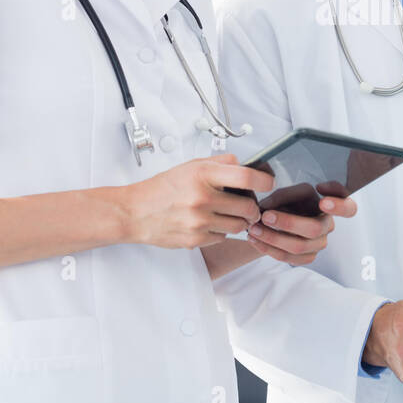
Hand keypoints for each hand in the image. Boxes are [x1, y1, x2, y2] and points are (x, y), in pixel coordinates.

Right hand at [118, 154, 271, 248]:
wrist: (135, 212)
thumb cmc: (162, 188)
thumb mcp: (190, 165)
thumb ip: (219, 163)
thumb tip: (244, 164)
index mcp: (202, 175)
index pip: (246, 177)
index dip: (264, 181)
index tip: (268, 184)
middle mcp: (202, 198)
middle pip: (248, 207)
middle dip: (253, 208)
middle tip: (248, 206)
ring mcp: (199, 221)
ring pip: (239, 225)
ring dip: (239, 221)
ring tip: (228, 214)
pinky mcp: (195, 240)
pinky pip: (223, 237)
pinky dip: (221, 231)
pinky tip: (209, 223)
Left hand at [244, 181, 356, 265]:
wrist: (280, 217)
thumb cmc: (290, 201)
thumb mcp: (289, 192)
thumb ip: (280, 196)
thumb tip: (266, 208)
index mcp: (332, 207)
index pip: (348, 208)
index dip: (339, 206)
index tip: (323, 201)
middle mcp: (328, 227)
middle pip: (313, 229)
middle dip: (286, 223)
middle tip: (265, 216)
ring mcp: (319, 245)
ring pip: (298, 247)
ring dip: (272, 239)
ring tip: (253, 229)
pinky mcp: (307, 257)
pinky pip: (289, 258)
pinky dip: (269, 249)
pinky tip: (255, 240)